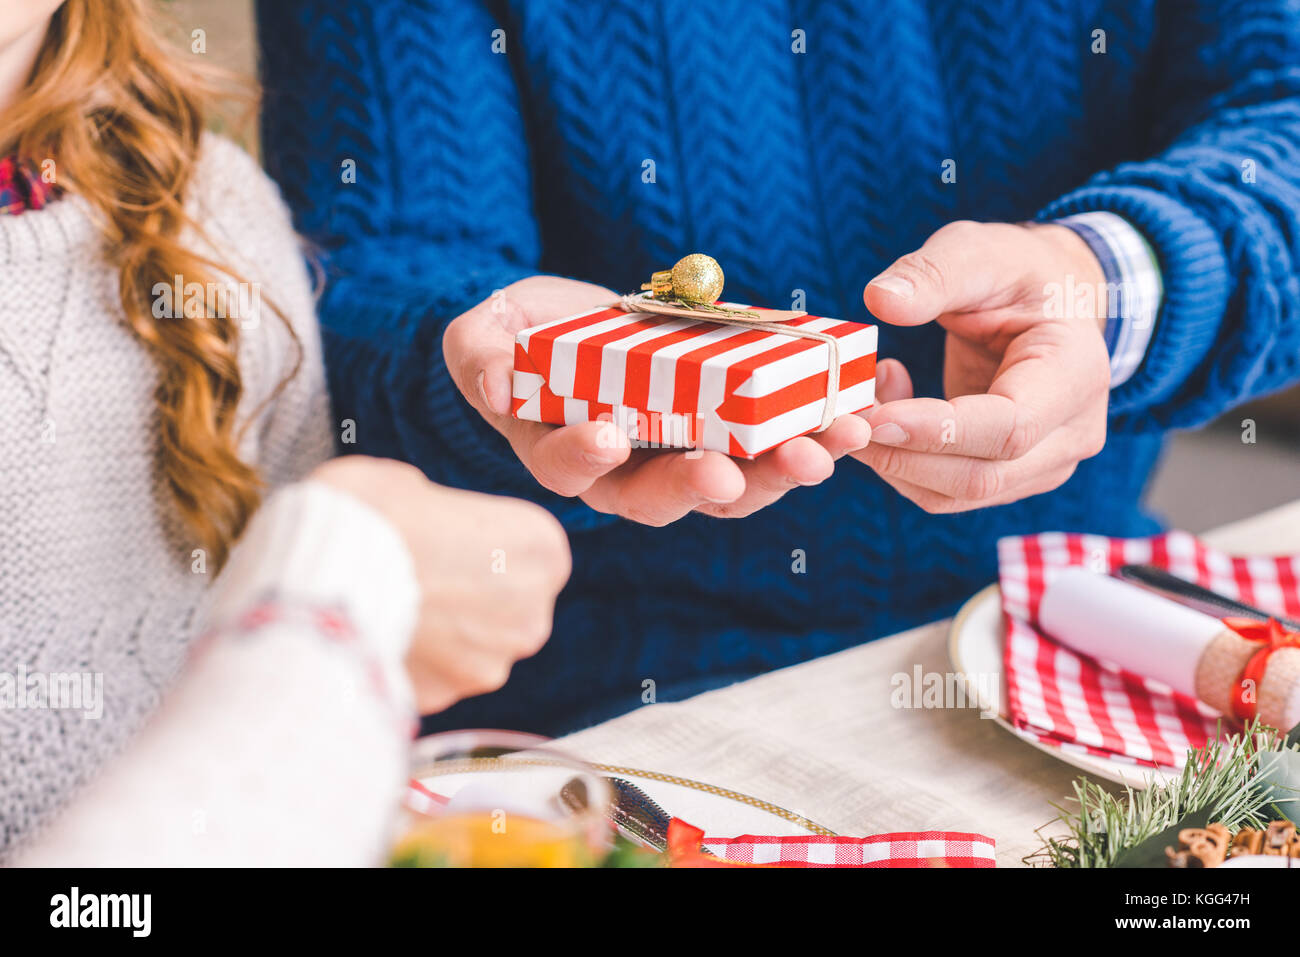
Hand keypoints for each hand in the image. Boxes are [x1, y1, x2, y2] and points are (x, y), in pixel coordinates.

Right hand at [312, 457, 570, 712]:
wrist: (312, 578)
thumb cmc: (366, 514)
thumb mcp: (413, 484)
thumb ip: (443, 514)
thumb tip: (429, 526)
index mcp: (541, 547)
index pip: (530, 550)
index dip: (484, 544)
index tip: (446, 539)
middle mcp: (531, 613)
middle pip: (510, 605)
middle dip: (472, 595)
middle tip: (417, 575)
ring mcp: (489, 663)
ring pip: (475, 648)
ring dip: (444, 635)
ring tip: (392, 608)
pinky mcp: (447, 698)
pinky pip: (435, 678)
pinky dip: (413, 664)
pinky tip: (376, 637)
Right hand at [442, 275, 870, 524]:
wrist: (563, 325)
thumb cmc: (515, 336)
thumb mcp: (483, 335)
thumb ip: (482, 357)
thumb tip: (494, 382)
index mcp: (560, 451)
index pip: (567, 469)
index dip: (585, 458)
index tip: (608, 436)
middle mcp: (623, 471)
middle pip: (662, 497)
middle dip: (701, 485)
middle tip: (729, 469)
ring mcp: (679, 454)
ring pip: (730, 484)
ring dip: (779, 470)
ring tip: (824, 445)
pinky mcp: (726, 428)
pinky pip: (770, 444)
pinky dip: (811, 433)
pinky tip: (850, 414)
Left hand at [852, 220, 1110, 511]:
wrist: (1051, 301)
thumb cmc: (1016, 272)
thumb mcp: (977, 252)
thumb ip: (932, 274)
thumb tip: (880, 301)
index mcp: (1075, 374)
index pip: (1010, 428)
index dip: (938, 431)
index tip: (874, 417)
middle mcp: (1072, 434)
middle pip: (980, 476)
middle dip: (900, 455)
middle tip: (841, 419)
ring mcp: (1044, 464)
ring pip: (956, 494)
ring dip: (893, 462)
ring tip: (861, 405)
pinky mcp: (1011, 476)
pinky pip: (945, 490)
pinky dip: (901, 462)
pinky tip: (884, 414)